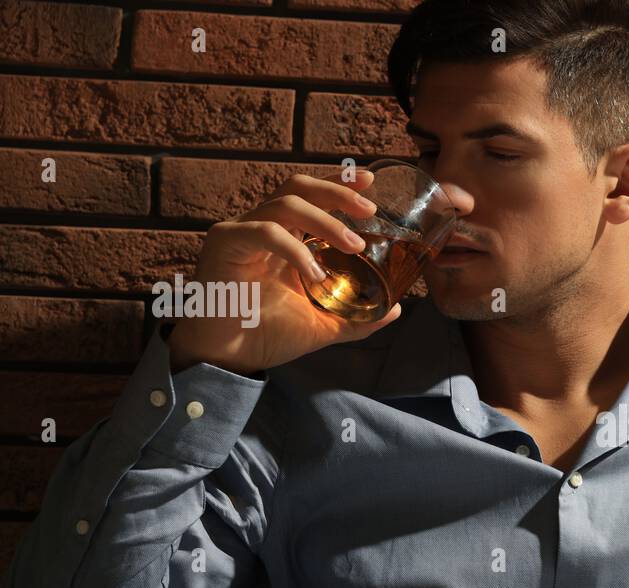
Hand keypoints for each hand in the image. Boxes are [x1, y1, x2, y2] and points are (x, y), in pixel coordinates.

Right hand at [169, 169, 402, 374]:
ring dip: (326, 221)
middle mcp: (263, 227)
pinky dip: (295, 249)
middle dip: (337, 191)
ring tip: (354, 246)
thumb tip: (395, 308)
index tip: (369, 180)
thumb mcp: (322, 325)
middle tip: (369, 209)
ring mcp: (242, 232)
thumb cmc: (267, 335)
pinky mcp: (225, 243)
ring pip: (286, 204)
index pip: (311, 197)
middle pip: (298, 187)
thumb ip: (358, 316)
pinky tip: (315, 273)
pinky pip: (264, 232)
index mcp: (285, 238)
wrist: (228, 358)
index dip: (338, 183)